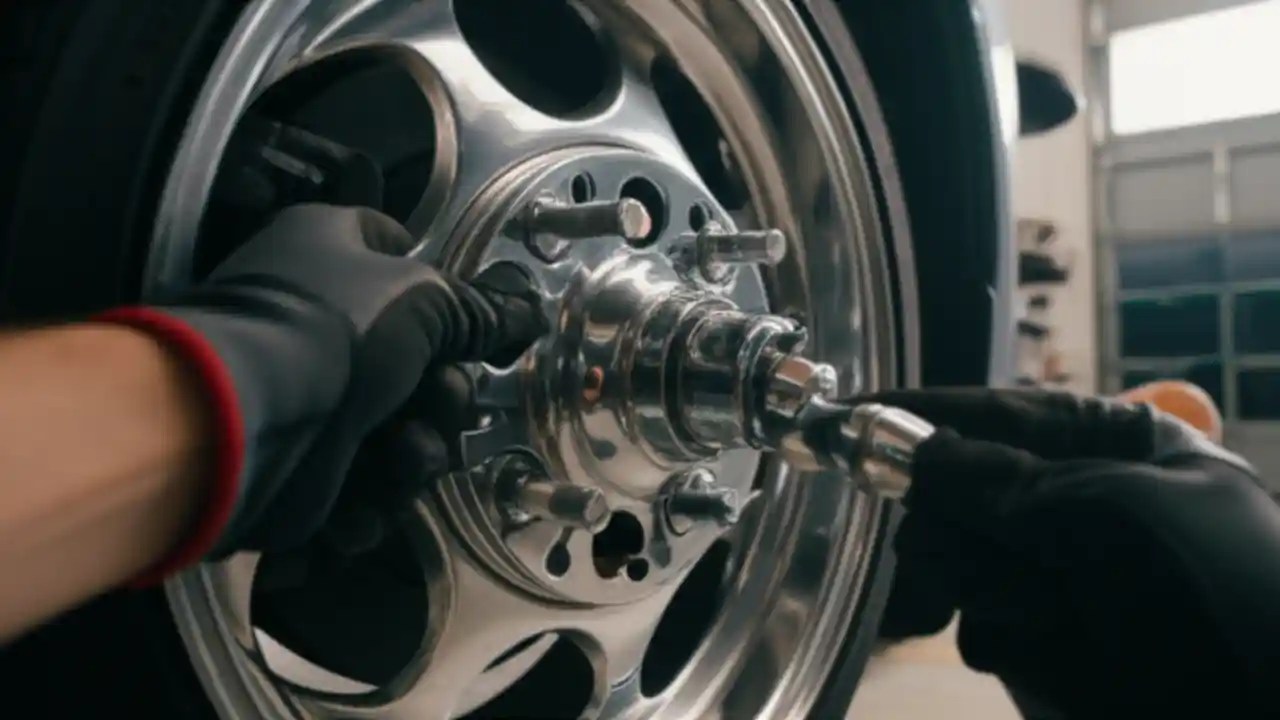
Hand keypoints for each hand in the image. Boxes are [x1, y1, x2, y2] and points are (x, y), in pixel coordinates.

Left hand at [125, 204, 544, 558]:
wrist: (242, 425)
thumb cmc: (334, 334)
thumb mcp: (424, 301)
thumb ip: (478, 312)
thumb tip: (526, 313)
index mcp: (331, 252)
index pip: (391, 246)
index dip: (435, 284)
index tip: (465, 322)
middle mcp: (316, 318)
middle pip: (414, 361)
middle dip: (440, 397)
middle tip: (438, 406)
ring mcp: (307, 396)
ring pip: (397, 432)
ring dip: (413, 455)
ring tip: (400, 460)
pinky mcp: (300, 466)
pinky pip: (361, 486)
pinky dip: (369, 503)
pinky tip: (361, 507)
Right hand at [858, 388, 1279, 716]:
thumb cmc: (1209, 603)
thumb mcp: (1111, 517)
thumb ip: (1003, 480)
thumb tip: (917, 451)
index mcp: (1126, 449)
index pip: (1009, 414)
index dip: (932, 415)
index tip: (856, 419)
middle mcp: (1090, 503)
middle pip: (972, 484)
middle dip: (945, 511)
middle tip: (929, 543)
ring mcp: (1067, 574)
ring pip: (964, 550)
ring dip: (959, 574)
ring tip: (988, 605)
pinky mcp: (1049, 638)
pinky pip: (981, 615)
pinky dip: (984, 625)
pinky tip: (1009, 645)